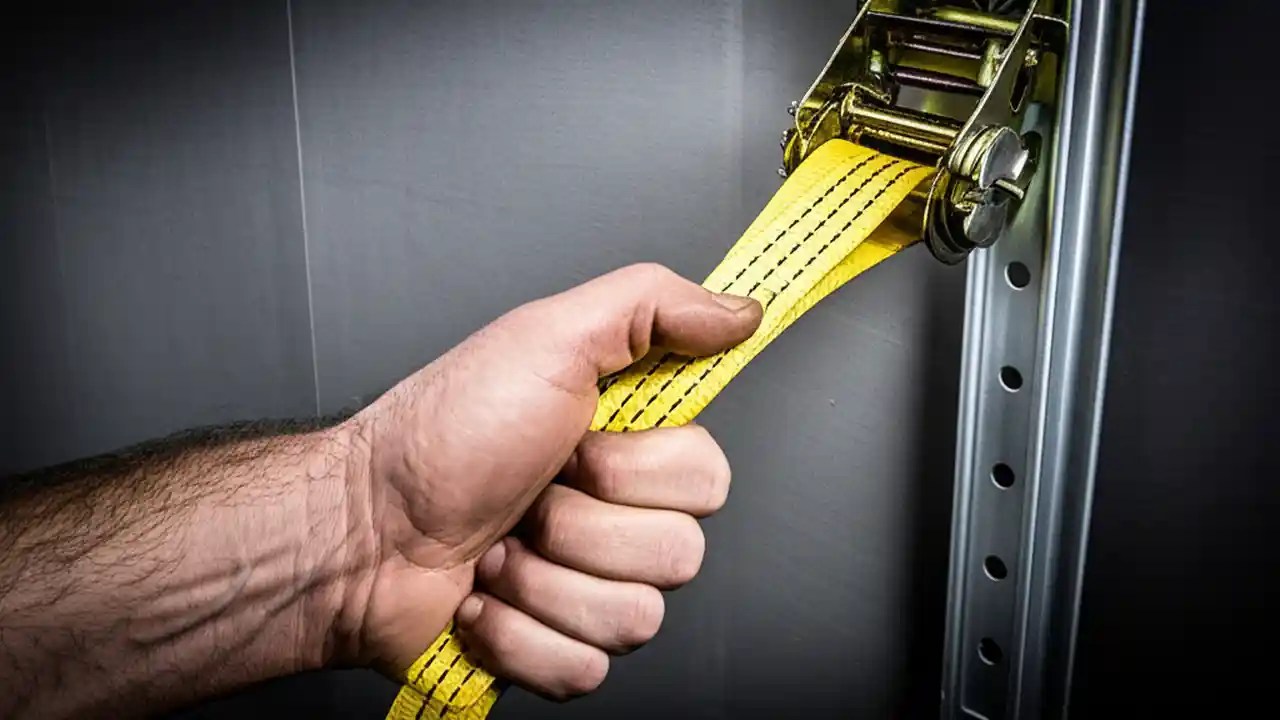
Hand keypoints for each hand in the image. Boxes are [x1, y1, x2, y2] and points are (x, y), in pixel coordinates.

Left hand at [335, 264, 761, 697]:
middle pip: (680, 556)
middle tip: (527, 496)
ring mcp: (589, 591)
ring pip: (637, 619)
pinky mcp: (556, 654)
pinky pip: (586, 670)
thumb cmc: (439, 434)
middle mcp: (618, 521)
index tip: (578, 444)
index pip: (708, 478)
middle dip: (581, 527)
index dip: (639, 471)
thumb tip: (743, 309)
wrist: (355, 530)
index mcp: (629, 449)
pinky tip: (482, 599)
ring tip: (495, 547)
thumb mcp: (547, 337)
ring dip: (542, 581)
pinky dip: (516, 635)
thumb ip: (653, 306)